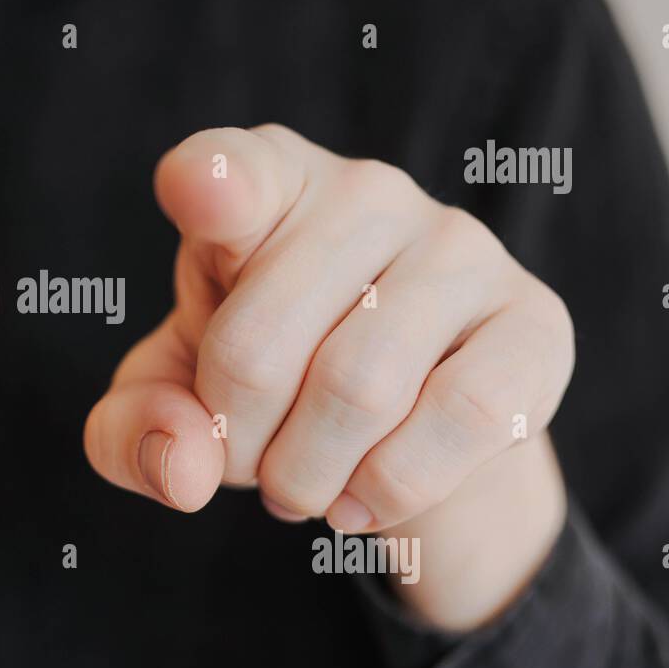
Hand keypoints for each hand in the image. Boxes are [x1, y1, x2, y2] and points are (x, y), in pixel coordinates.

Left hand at [85, 125, 573, 629]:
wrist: (405, 417)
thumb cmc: (271, 377)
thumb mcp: (176, 397)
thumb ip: (134, 426)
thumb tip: (185, 468)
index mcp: (263, 186)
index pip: (230, 170)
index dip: (208, 182)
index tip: (198, 192)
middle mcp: (363, 191)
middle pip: (257, 345)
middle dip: (236, 441)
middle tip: (247, 461)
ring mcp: (460, 245)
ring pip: (358, 389)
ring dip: (308, 476)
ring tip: (303, 483)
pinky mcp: (534, 318)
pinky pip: (463, 417)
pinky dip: (393, 486)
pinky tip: (367, 497)